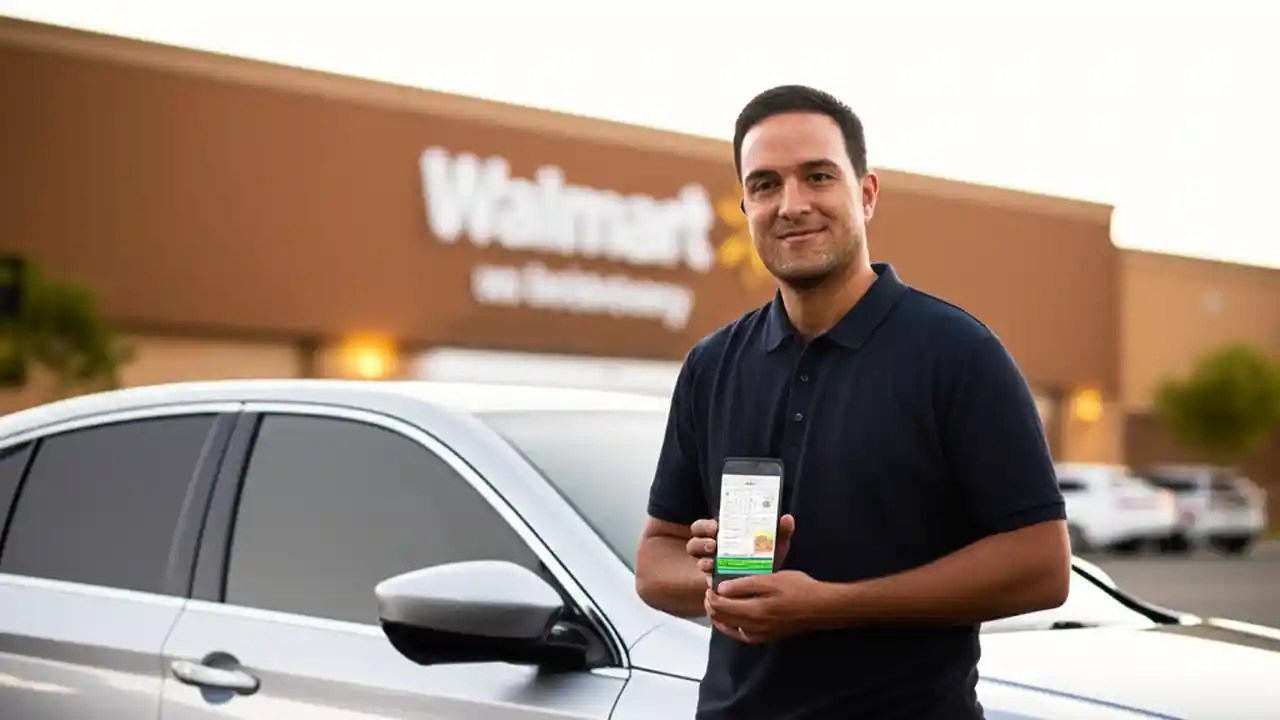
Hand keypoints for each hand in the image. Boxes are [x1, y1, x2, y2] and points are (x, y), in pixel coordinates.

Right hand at [687, 514, 795, 587]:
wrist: (770, 584)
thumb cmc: (768, 557)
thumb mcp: (776, 544)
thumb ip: (781, 531)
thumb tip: (787, 518)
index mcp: (724, 533)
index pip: (705, 526)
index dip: (705, 526)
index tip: (716, 527)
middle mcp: (713, 547)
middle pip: (695, 539)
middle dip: (701, 541)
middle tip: (714, 544)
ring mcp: (711, 564)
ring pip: (696, 558)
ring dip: (702, 558)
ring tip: (712, 562)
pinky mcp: (714, 581)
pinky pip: (704, 577)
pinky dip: (709, 576)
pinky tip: (715, 576)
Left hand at [705, 570, 827, 643]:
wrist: (822, 607)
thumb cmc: (799, 589)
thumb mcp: (771, 579)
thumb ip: (745, 584)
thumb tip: (720, 589)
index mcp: (754, 611)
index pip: (721, 606)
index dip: (711, 596)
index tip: (709, 585)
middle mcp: (754, 628)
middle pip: (723, 619)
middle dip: (712, 606)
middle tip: (709, 593)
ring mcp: (761, 635)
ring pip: (731, 629)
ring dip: (719, 617)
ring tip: (715, 605)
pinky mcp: (768, 637)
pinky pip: (743, 635)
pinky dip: (732, 627)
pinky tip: (732, 620)